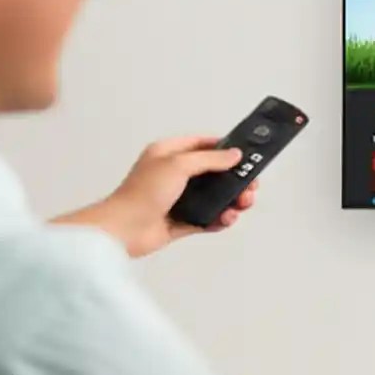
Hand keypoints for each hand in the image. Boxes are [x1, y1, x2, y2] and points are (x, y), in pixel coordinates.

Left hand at [52, 136, 258, 258]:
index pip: (202, 144)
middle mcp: (173, 175)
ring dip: (231, 201)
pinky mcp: (181, 220)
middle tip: (249, 186)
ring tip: (240, 206)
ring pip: (214, 197)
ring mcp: (178, 199)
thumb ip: (209, 159)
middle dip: (235, 179)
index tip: (244, 154)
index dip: (224, 148)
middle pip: (213, 173)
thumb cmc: (141, 194)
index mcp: (168, 154)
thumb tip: (233, 154)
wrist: (124, 230)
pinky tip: (226, 219)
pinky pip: (208, 218)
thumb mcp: (178, 165)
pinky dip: (220, 219)